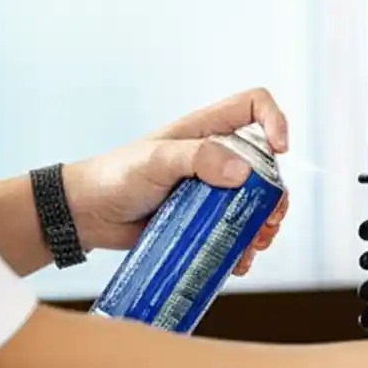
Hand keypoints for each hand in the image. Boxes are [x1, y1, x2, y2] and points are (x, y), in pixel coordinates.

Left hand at [63, 88, 289, 274]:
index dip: (275, 121)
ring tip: (256, 243)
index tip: (280, 150)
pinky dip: (245, 248)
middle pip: (267, 166)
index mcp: (207, 131)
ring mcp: (213, 191)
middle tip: (271, 217)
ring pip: (257, 203)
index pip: (254, 106)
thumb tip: (242, 173)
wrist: (86, 215)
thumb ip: (198, 158)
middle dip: (276, 193)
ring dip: (265, 224)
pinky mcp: (205, 221)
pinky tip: (239, 260)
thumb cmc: (114, 176)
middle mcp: (216, 158)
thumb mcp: (155, 160)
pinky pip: (237, 232)